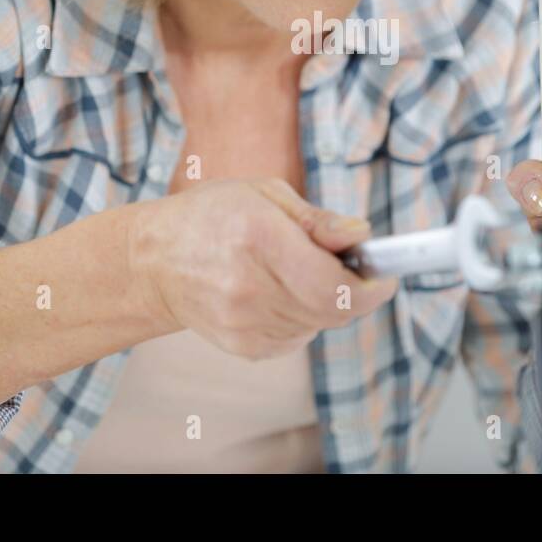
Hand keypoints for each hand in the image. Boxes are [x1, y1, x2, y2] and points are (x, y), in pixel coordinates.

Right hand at [135, 178, 396, 359]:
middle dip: (355, 290)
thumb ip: (316, 219)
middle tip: (355, 268)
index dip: (372, 286)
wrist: (153, 262)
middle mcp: (249, 287)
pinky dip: (304, 316)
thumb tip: (361, 234)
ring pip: (319, 323)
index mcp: (259, 238)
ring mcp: (244, 323)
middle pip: (333, 308)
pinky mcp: (243, 347)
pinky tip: (280, 291)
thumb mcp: (264, 194)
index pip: (334, 284)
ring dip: (327, 300)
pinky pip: (298, 336)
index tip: (388, 275)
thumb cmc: (211, 216)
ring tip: (301, 270)